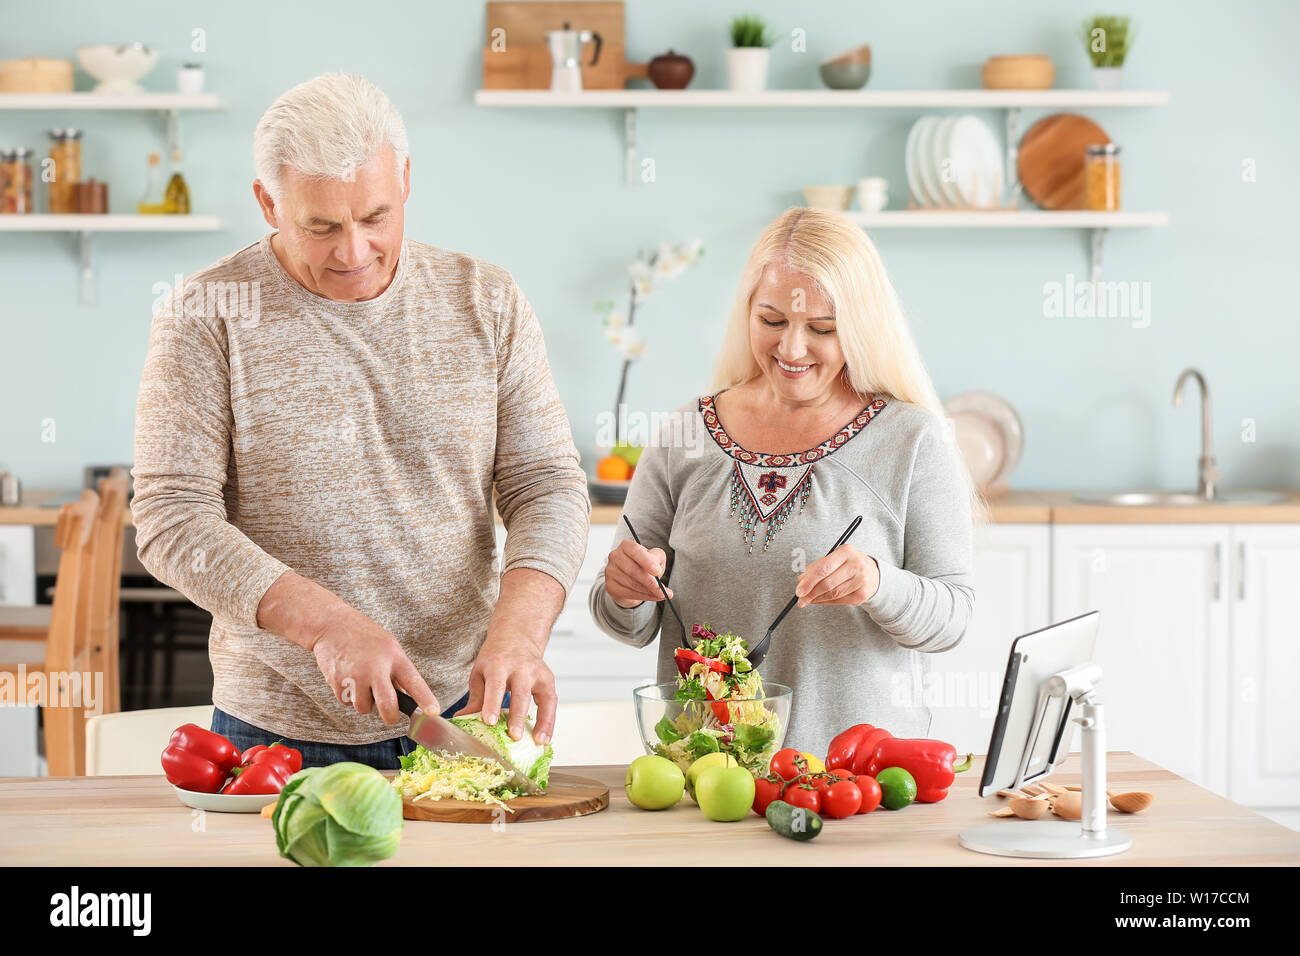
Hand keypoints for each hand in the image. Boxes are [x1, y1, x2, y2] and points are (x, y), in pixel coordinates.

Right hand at [309, 606, 439, 724]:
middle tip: (391, 716)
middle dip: (391, 716)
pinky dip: (348, 696)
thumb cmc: (365, 637)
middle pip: (388, 705)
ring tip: (361, 682)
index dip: (425, 699)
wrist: (332, 625)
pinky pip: (347, 702)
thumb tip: (406, 697)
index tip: (433, 712)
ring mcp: (355, 676)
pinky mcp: (337, 682)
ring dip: (364, 702)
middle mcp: (376, 667)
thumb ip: (397, 672)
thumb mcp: (388, 647)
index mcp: (394, 657)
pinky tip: (347, 678)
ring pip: (364, 707)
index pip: (414, 681)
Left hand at [456, 629, 556, 743]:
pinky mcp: (548, 680)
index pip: (496, 685)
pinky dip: (550, 721)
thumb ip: (475, 698)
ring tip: (537, 740)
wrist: (516, 637)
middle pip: (521, 693)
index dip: (492, 704)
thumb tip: (462, 720)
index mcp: (498, 664)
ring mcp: (537, 673)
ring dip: (541, 720)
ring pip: (542, 697)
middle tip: (514, 735)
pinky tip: (545, 738)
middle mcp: (521, 667)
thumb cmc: (495, 659)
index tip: (489, 721)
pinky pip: (552, 702)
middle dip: (518, 715)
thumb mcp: (480, 673)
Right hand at [603, 539, 672, 608]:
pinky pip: (628, 593)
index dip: (647, 561)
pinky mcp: (610, 585)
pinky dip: (643, 597)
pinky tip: (653, 597)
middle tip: (663, 590)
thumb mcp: (654, 557)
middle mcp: (615, 556)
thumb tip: (657, 570)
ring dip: (649, 591)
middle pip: (633, 570)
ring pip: (631, 583)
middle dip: (650, 582)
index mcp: (626, 545)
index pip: (635, 550)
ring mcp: (610, 571)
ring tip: (662, 594)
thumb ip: (657, 558)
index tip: (658, 571)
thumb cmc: (644, 565)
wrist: (631, 579)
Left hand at [795, 544, 880, 606]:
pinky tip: (819, 600)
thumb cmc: (849, 563)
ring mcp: (861, 580)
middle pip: (827, 583)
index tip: (798, 590)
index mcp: (846, 552)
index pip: (823, 568)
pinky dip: (826, 601)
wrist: (874, 573)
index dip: (809, 581)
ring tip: (808, 599)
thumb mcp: (836, 558)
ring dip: (817, 598)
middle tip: (801, 599)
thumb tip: (801, 580)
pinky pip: (840, 600)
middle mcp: (856, 565)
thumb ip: (818, 567)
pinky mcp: (862, 594)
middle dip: (810, 593)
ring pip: (833, 594)